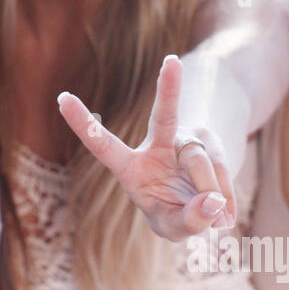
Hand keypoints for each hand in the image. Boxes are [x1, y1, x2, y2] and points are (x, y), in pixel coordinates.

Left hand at [57, 54, 237, 241]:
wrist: (204, 200)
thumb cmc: (174, 212)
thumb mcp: (173, 227)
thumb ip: (188, 222)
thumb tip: (212, 202)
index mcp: (131, 168)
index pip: (104, 146)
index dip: (83, 124)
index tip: (61, 97)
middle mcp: (158, 145)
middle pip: (165, 118)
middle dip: (169, 90)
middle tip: (172, 61)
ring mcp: (188, 141)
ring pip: (201, 162)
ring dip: (210, 193)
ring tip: (217, 223)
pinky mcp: (212, 144)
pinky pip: (223, 169)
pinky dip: (227, 198)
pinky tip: (226, 216)